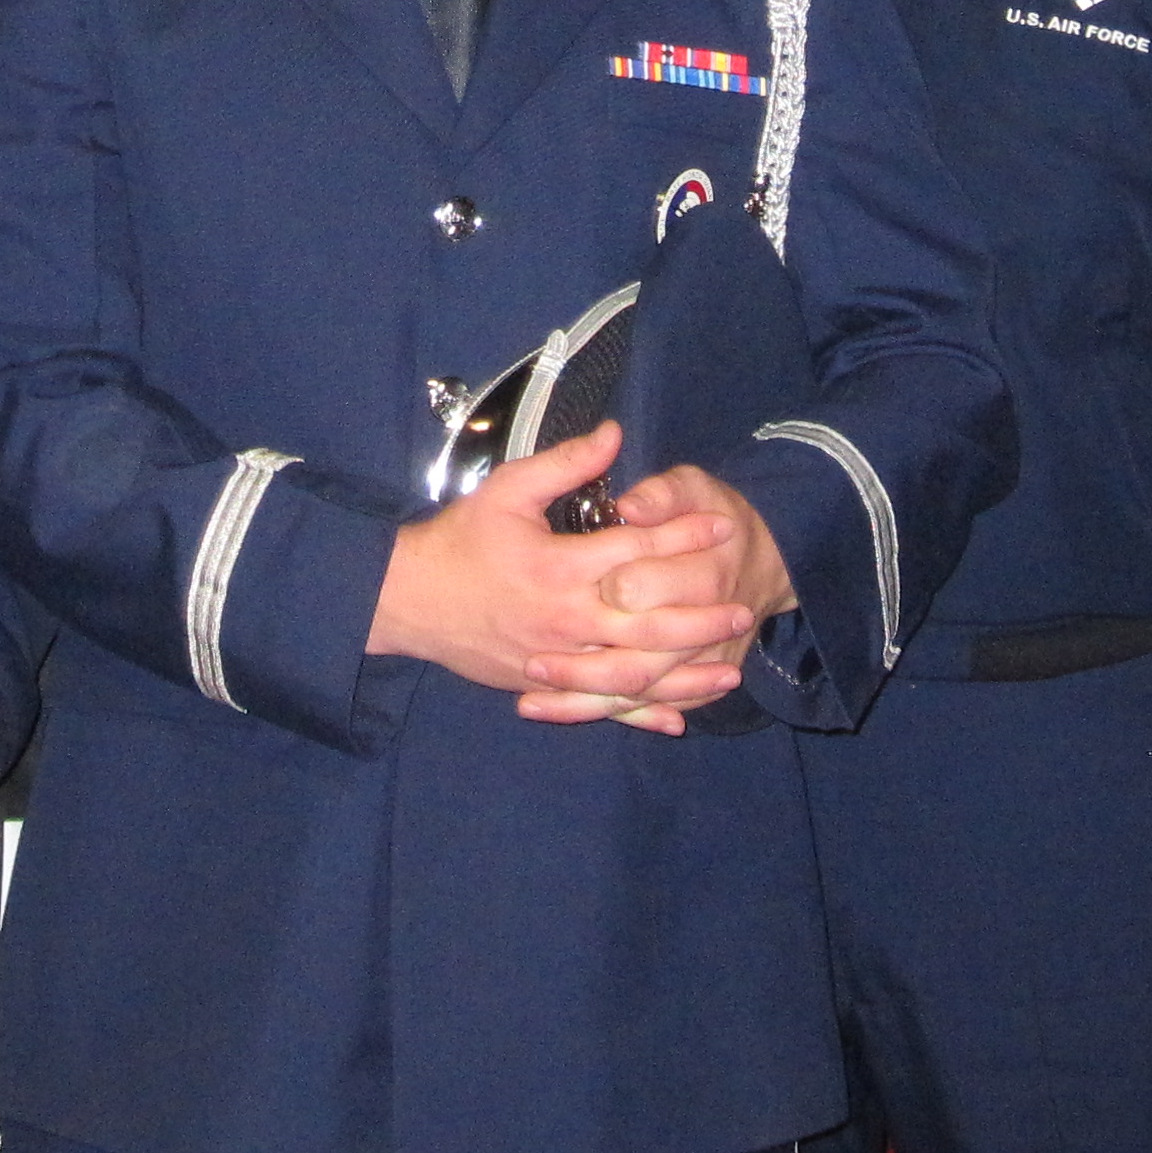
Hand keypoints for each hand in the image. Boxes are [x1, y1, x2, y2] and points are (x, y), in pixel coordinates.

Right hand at [368, 425, 754, 735]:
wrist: (409, 600)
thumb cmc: (461, 540)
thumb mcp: (507, 490)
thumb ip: (565, 464)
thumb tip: (615, 434)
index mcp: (559, 567)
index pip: (634, 551)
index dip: (682, 535)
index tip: (723, 525)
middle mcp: (565, 619)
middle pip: (647, 623)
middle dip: (699, 617)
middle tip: (742, 608)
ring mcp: (557, 659)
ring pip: (632, 674)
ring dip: (684, 674)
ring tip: (729, 671)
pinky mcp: (546, 685)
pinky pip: (601, 706)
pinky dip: (640, 715)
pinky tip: (677, 718)